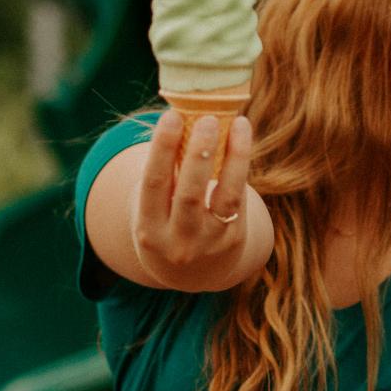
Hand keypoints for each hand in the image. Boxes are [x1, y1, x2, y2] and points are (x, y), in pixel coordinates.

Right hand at [131, 110, 254, 288]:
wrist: (192, 274)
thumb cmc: (166, 225)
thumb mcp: (152, 209)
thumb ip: (163, 175)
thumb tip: (185, 121)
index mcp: (148, 230)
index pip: (154, 184)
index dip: (163, 149)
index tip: (172, 117)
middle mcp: (178, 241)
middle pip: (189, 193)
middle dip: (198, 153)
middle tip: (207, 119)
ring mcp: (209, 244)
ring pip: (224, 196)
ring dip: (232, 157)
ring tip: (237, 124)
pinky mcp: (234, 240)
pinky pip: (239, 199)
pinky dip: (240, 167)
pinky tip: (241, 140)